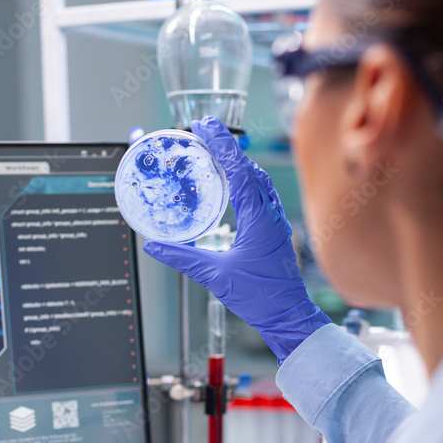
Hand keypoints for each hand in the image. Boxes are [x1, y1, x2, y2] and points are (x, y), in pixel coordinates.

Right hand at [143, 117, 329, 363]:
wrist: (288, 316)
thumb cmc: (261, 297)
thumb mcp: (216, 276)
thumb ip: (184, 258)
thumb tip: (154, 247)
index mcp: (259, 219)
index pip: (239, 170)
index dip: (221, 144)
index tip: (204, 126)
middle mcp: (270, 215)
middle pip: (249, 168)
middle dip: (226, 146)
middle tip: (203, 131)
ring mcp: (275, 222)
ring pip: (258, 180)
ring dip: (238, 162)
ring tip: (216, 151)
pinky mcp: (275, 232)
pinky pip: (261, 195)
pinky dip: (246, 181)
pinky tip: (234, 184)